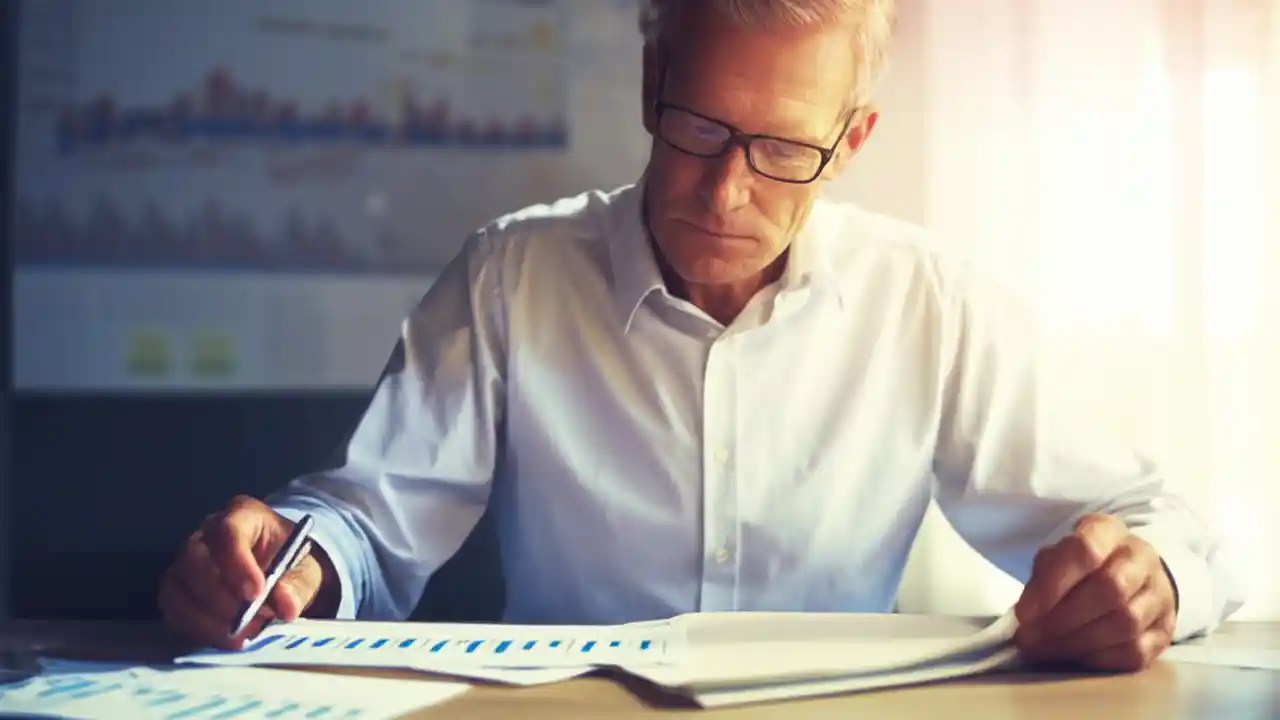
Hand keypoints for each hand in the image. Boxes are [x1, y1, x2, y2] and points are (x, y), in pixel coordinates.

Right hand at [159, 495, 338, 648]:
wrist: (278, 570)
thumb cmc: (290, 561)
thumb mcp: (306, 569)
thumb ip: (298, 586)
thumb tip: (286, 608)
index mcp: (242, 515)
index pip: (227, 531)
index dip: (237, 564)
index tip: (256, 594)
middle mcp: (205, 535)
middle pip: (193, 560)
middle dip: (219, 597)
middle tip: (249, 621)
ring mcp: (185, 563)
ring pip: (176, 590)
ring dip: (208, 620)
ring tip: (243, 635)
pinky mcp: (177, 593)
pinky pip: (174, 613)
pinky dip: (198, 631)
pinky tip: (226, 638)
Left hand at [1013, 514, 1177, 670]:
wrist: (1133, 575)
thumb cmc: (1084, 566)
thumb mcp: (1058, 557)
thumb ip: (1042, 578)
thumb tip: (1027, 615)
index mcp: (1108, 531)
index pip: (1085, 550)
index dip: (1053, 584)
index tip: (1024, 613)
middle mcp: (1141, 558)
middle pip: (1110, 590)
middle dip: (1062, 620)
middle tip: (1029, 639)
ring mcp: (1160, 594)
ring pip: (1125, 623)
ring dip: (1078, 643)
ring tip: (1046, 650)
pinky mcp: (1166, 629)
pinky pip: (1136, 651)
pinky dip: (1100, 658)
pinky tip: (1075, 657)